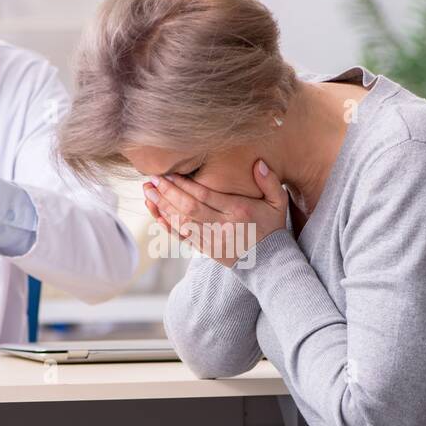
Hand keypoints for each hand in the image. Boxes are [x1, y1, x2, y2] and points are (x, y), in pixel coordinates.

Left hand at [144, 160, 287, 267]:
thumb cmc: (272, 228)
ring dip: (162, 207)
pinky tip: (155, 213)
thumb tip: (258, 163)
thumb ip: (270, 182)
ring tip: (147, 192)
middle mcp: (223, 226)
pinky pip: (182, 237)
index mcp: (238, 211)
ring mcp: (212, 240)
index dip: (184, 185)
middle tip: (150, 180)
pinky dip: (167, 225)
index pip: (205, 196)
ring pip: (182, 223)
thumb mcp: (278, 203)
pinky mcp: (206, 249)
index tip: (169, 174)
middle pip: (189, 208)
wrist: (269, 262)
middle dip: (167, 193)